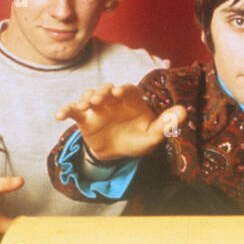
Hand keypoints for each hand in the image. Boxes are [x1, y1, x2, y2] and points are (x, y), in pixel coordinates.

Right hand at [54, 84, 185, 161]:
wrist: (117, 154)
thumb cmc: (137, 140)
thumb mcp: (153, 135)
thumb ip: (167, 123)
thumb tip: (185, 111)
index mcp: (131, 100)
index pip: (127, 89)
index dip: (122, 89)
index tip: (117, 92)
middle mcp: (112, 100)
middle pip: (105, 89)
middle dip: (101, 92)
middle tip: (99, 99)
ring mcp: (97, 107)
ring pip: (88, 96)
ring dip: (85, 99)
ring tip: (84, 106)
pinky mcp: (84, 118)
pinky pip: (72, 111)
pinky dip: (65, 110)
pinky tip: (58, 116)